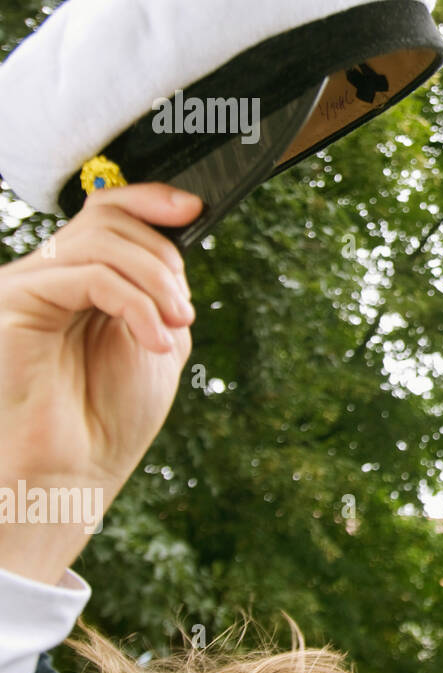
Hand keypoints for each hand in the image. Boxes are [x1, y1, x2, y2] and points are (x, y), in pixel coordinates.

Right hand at [0, 184, 200, 582]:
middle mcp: (50, 275)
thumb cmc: (110, 416)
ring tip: (175, 327)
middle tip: (184, 313)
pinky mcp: (14, 300)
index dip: (152, 199)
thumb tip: (174, 237)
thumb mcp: (157, 338)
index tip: (195, 210)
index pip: (110, 211)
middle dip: (164, 259)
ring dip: (156, 283)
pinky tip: (154, 340)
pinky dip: (136, 303)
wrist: (72, 472)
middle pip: (111, 218)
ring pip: (104, 241)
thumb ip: (160, 288)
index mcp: (83, 280)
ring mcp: (28, 285)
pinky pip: (90, 275)